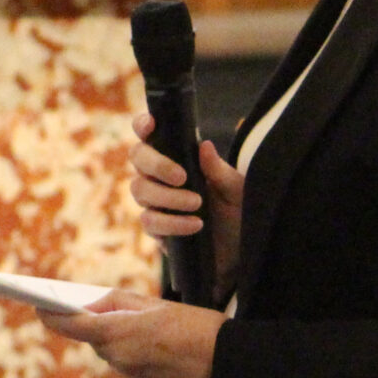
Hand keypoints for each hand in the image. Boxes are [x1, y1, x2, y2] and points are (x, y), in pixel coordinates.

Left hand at [39, 289, 222, 377]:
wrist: (230, 365)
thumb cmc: (197, 327)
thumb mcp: (157, 305)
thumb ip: (119, 303)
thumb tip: (92, 305)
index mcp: (118, 333)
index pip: (71, 325)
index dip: (50, 315)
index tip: (37, 305)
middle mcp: (119, 358)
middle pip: (95, 338)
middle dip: (99, 324)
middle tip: (101, 307)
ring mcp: (131, 376)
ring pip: (114, 352)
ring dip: (122, 339)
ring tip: (147, 326)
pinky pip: (131, 365)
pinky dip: (137, 354)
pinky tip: (160, 346)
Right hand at [130, 115, 244, 281]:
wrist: (240, 252)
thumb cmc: (237, 213)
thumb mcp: (236, 189)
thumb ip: (218, 170)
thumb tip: (204, 146)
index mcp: (178, 157)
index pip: (151, 136)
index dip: (143, 125)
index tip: (150, 125)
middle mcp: (160, 176)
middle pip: (137, 158)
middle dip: (157, 165)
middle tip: (182, 177)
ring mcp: (154, 202)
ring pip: (139, 190)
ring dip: (168, 197)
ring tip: (197, 204)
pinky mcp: (155, 228)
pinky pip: (149, 221)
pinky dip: (172, 222)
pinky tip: (195, 225)